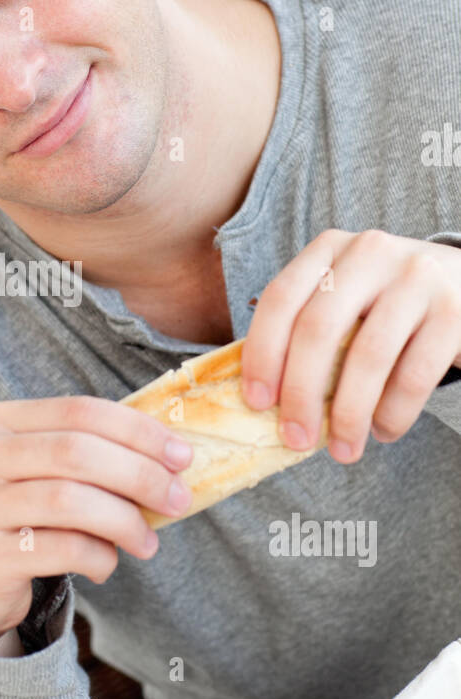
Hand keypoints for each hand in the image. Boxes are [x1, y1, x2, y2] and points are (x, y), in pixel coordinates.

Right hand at [0, 395, 193, 647]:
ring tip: (148, 542)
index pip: (80, 411)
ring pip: (70, 500)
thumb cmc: (10, 516)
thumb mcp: (30, 471)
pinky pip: (60, 550)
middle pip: (77, 451)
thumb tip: (169, 457)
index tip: (182, 455)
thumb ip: (83, 455)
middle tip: (178, 499)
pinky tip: (107, 565)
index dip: (139, 431)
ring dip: (125, 521)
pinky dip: (98, 557)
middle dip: (140, 474)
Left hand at [239, 228, 460, 464]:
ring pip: (368, 356)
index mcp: (331, 248)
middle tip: (295, 439)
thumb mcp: (348, 295)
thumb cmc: (391, 302)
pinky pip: (414, 375)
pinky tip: (383, 431)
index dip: (262, 354)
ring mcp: (417, 278)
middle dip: (300, 393)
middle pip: (318, 328)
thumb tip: (265, 399)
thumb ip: (310, 326)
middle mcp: (371, 252)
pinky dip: (393, 413)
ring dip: (349, 414)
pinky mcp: (455, 311)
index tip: (257, 403)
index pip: (281, 298)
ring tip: (343, 449)